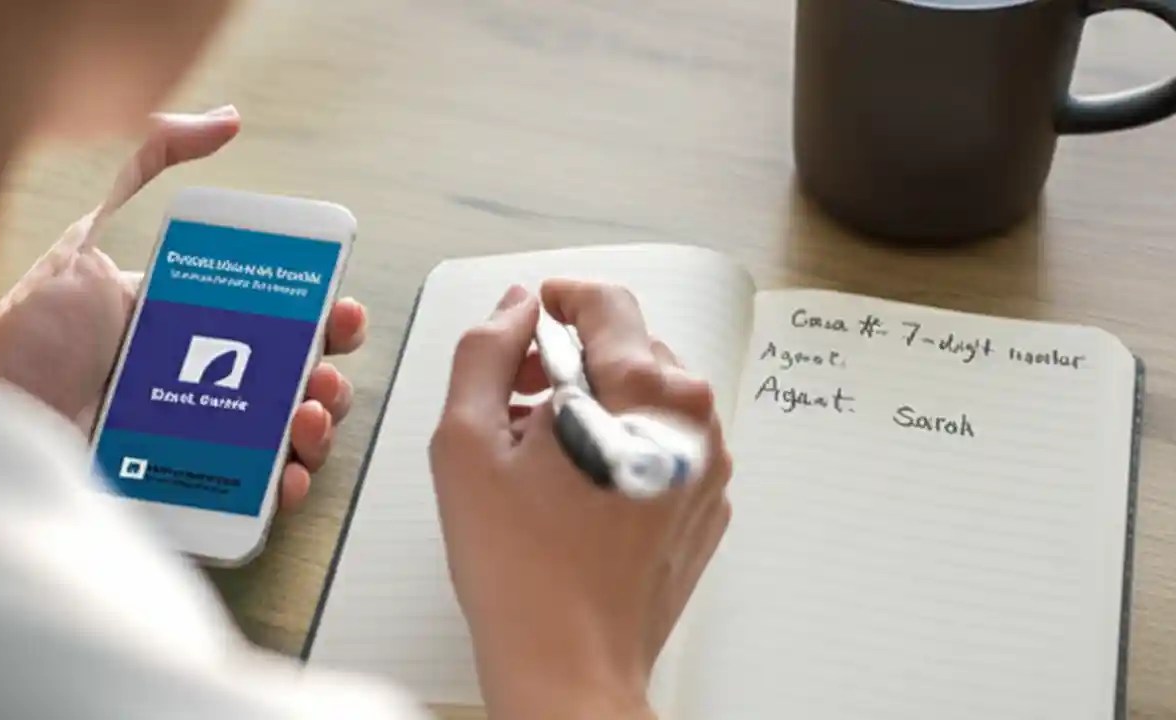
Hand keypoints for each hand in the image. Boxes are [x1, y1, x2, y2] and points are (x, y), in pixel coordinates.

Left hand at [0, 106, 365, 512]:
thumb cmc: (26, 338)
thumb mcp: (88, 243)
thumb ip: (146, 166)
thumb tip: (227, 121)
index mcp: (194, 336)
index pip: (281, 330)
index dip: (325, 324)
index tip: (341, 315)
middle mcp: (205, 390)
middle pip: (297, 388)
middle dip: (331, 380)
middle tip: (322, 374)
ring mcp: (201, 445)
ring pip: (288, 443)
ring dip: (319, 431)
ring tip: (304, 416)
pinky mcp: (190, 492)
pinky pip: (255, 499)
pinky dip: (287, 490)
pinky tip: (285, 475)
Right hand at [429, 281, 732, 719]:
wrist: (569, 666)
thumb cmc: (519, 569)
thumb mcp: (467, 442)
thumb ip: (485, 352)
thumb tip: (514, 309)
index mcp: (644, 394)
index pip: (608, 303)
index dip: (561, 298)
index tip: (536, 313)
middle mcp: (693, 424)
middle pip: (631, 349)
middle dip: (573, 360)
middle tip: (520, 399)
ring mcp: (709, 468)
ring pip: (650, 397)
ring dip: (599, 404)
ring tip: (544, 456)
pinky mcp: (707, 505)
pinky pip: (666, 444)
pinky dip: (625, 445)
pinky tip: (578, 489)